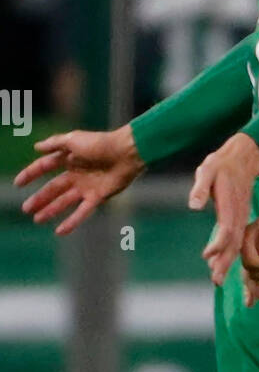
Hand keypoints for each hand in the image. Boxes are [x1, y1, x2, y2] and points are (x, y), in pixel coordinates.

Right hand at [16, 125, 143, 233]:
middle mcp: (77, 173)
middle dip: (39, 198)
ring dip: (51, 210)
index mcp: (70, 157)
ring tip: (36, 219)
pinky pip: (83, 211)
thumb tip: (36, 147)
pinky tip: (59, 231)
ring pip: (65, 201)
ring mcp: (88, 185)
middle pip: (54, 187)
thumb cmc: (101, 142)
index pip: (46, 166)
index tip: (17, 183)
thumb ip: (55, 143)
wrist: (128, 151)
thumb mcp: (74, 139)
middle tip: (25, 208)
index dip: (31, 173)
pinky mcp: (99, 196)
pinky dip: (71, 221)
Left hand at [189, 134, 258, 284]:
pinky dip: (229, 252)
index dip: (218, 244)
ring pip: (236, 242)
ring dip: (227, 261)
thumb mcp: (208, 170)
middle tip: (217, 281)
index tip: (207, 257)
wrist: (243, 157)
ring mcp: (240, 215)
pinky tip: (219, 260)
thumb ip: (200, 188)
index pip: (227, 228)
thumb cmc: (221, 164)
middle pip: (234, 241)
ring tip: (217, 278)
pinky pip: (236, 237)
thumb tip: (193, 207)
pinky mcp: (239, 216)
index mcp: (230, 203)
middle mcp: (238, 212)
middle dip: (225, 262)